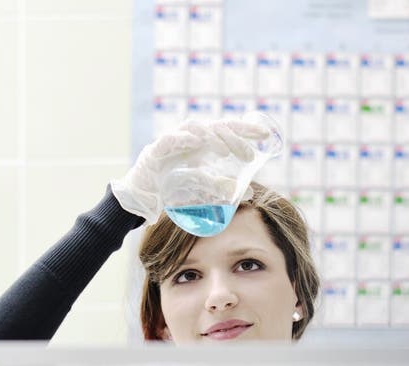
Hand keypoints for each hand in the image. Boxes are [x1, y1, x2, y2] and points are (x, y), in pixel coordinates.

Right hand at [110, 117, 270, 223]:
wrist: (143, 196)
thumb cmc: (172, 189)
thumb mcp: (202, 190)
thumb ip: (223, 188)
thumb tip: (252, 193)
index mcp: (203, 143)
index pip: (228, 129)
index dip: (246, 129)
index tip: (265, 135)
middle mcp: (191, 136)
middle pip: (216, 127)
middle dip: (234, 138)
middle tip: (248, 155)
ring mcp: (174, 139)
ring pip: (196, 129)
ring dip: (212, 138)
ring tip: (225, 152)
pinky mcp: (158, 148)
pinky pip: (172, 139)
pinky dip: (184, 139)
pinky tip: (196, 142)